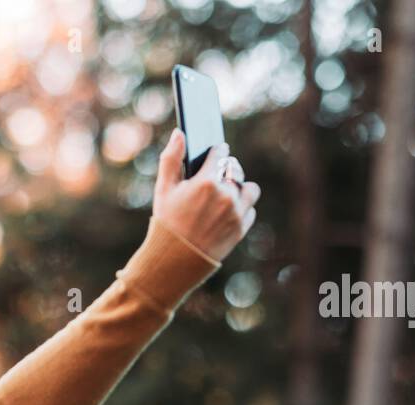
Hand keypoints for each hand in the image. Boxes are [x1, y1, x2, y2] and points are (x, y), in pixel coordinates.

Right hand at [152, 129, 260, 261]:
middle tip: (218, 176)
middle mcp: (225, 195)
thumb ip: (171, 158)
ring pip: (249, 189)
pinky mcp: (241, 228)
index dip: (218, 152)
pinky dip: (241, 209)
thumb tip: (179, 133)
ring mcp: (236, 212)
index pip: (221, 154)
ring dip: (240, 188)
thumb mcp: (164, 189)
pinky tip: (226, 213)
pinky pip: (250, 210)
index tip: (217, 152)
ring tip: (226, 194)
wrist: (175, 260)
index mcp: (206, 182)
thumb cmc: (167, 223)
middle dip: (227, 169)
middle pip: (235, 169)